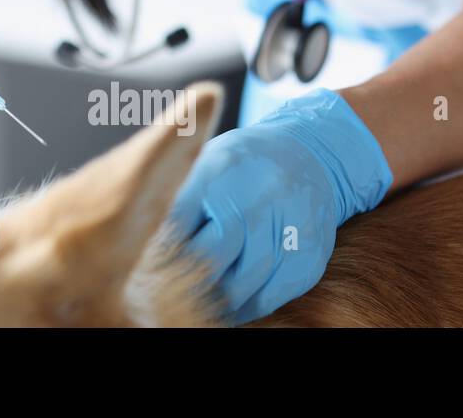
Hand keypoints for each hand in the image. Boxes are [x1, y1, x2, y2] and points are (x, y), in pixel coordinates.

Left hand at [169, 89, 392, 323]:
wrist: (313, 154)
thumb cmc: (245, 165)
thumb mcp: (209, 163)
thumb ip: (183, 201)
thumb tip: (151, 252)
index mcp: (220, 170)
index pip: (178, 224)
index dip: (161, 253)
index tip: (149, 269)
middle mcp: (257, 195)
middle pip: (209, 258)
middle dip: (187, 281)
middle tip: (172, 295)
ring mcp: (288, 224)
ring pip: (241, 285)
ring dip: (216, 302)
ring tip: (199, 306)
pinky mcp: (310, 252)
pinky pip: (270, 296)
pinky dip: (248, 308)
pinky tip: (233, 307)